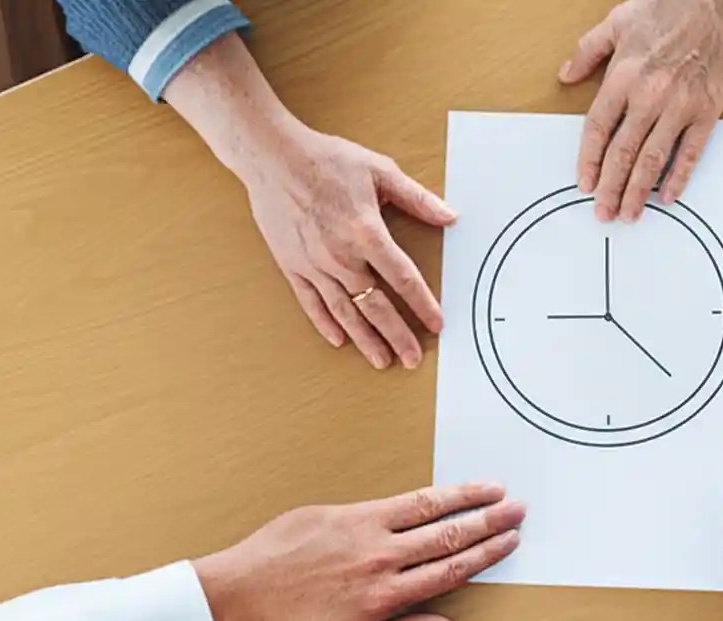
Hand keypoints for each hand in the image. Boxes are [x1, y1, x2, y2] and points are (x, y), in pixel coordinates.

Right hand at [161, 34, 455, 369]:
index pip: (403, 279)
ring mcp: (314, 265)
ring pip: (345, 312)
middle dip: (397, 336)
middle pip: (376, 306)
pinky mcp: (292, 266)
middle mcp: (341, 256)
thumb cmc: (327, 160)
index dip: (422, 305)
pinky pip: (311, 302)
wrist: (273, 157)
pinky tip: (340, 340)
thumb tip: (450, 216)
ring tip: (382, 361)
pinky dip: (326, 323)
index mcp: (367, 233)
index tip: (436, 325)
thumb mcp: (380, 170)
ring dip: (366, 339)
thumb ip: (417, 198)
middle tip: (413, 359)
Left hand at [193, 483, 524, 620]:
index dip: (485, 554)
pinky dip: (429, 494)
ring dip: (466, 500)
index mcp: (384, 596)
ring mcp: (363, 531)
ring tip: (494, 491)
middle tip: (517, 510)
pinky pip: (397, 499)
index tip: (508, 542)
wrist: (241, 591)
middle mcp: (380, 561)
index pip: (449, 571)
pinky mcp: (345, 511)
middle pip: (448, 537)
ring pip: (428, 511)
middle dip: (488, 523)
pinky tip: (447, 490)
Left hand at [559, 0, 722, 221]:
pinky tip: (667, 195)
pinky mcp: (707, 110)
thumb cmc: (670, 5)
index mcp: (624, 76)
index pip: (598, 129)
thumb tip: (566, 75)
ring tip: (629, 214)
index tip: (584, 183)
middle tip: (603, 213)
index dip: (589, 160)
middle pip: (622, 153)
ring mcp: (680, 105)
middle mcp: (649, 95)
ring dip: (638, 191)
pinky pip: (690, 152)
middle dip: (610, 188)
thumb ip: (587, 51)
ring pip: (653, 159)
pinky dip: (678, 177)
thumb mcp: (618, 21)